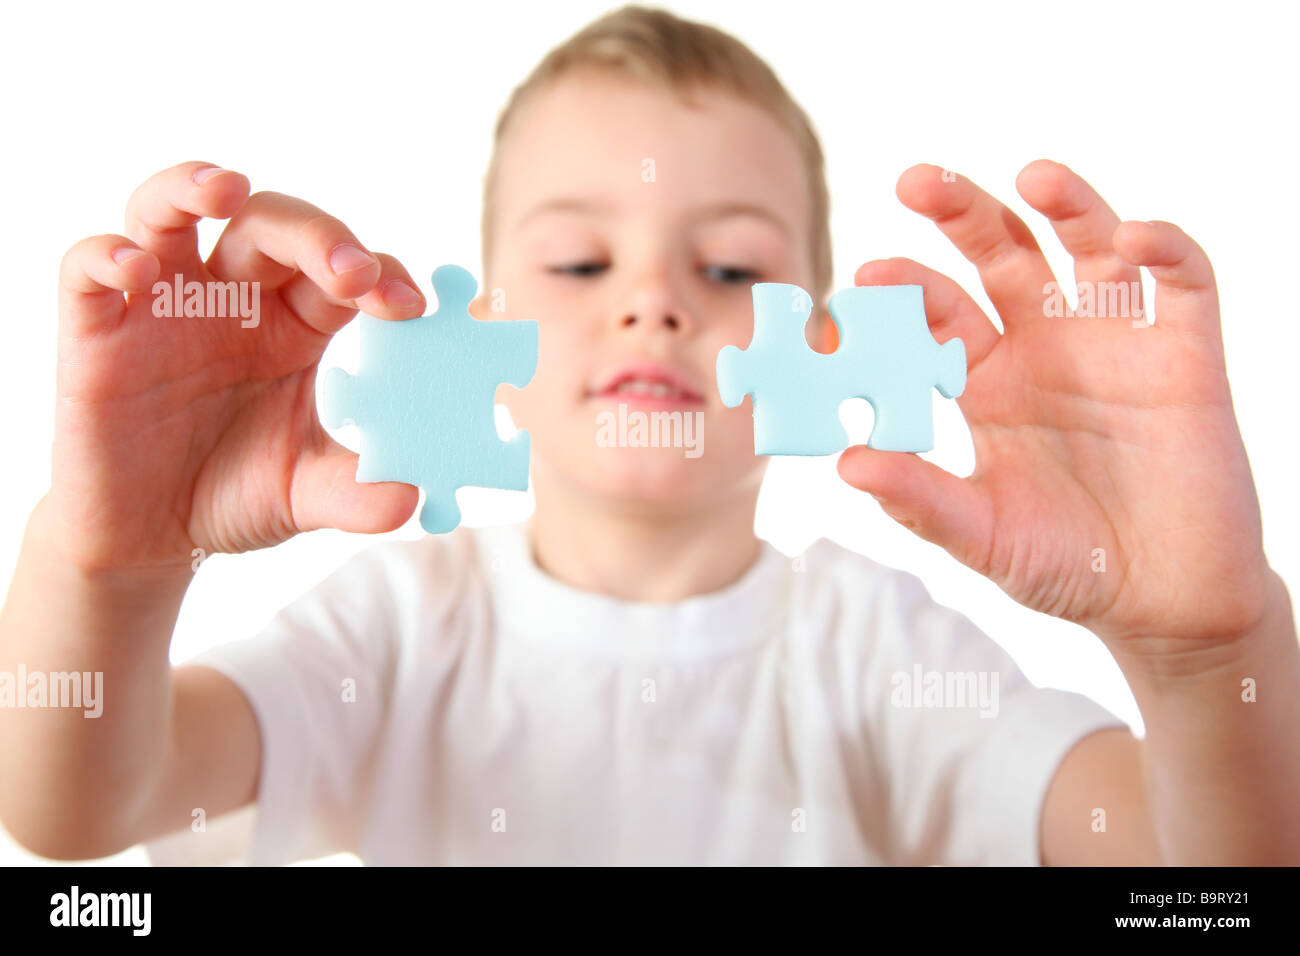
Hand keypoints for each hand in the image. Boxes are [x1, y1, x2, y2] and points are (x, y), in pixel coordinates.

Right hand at [48, 162, 423, 574]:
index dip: (380, 276)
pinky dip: (106, 254)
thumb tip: (410, 500)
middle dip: (316, 235)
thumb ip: (356, 492)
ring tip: (227, 187)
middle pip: (270, 226)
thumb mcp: (304, 495)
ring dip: (193, 185)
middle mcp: (232, 299)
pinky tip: (137, 266)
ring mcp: (161, 305)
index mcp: (295, 325)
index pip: (343, 272)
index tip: (410, 307)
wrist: (150, 538)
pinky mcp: (96, 330)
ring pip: (169, 211)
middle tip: (353, 271)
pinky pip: (86, 268)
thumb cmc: (233, 495)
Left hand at [839, 160, 1274, 650]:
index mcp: (986, 379)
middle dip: (960, 212)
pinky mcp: (1186, 348)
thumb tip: (844, 463)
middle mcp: (1044, 343)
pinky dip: (1161, 248)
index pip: (935, 314)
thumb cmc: (1066, 564)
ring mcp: (1115, 339)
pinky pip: (1181, 278)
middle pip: (999, 253)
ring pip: (1087, 244)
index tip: (855, 289)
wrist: (1166, 600)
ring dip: (1064, 203)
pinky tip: (1129, 239)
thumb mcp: (983, 534)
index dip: (898, 297)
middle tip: (915, 181)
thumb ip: (920, 499)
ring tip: (1031, 177)